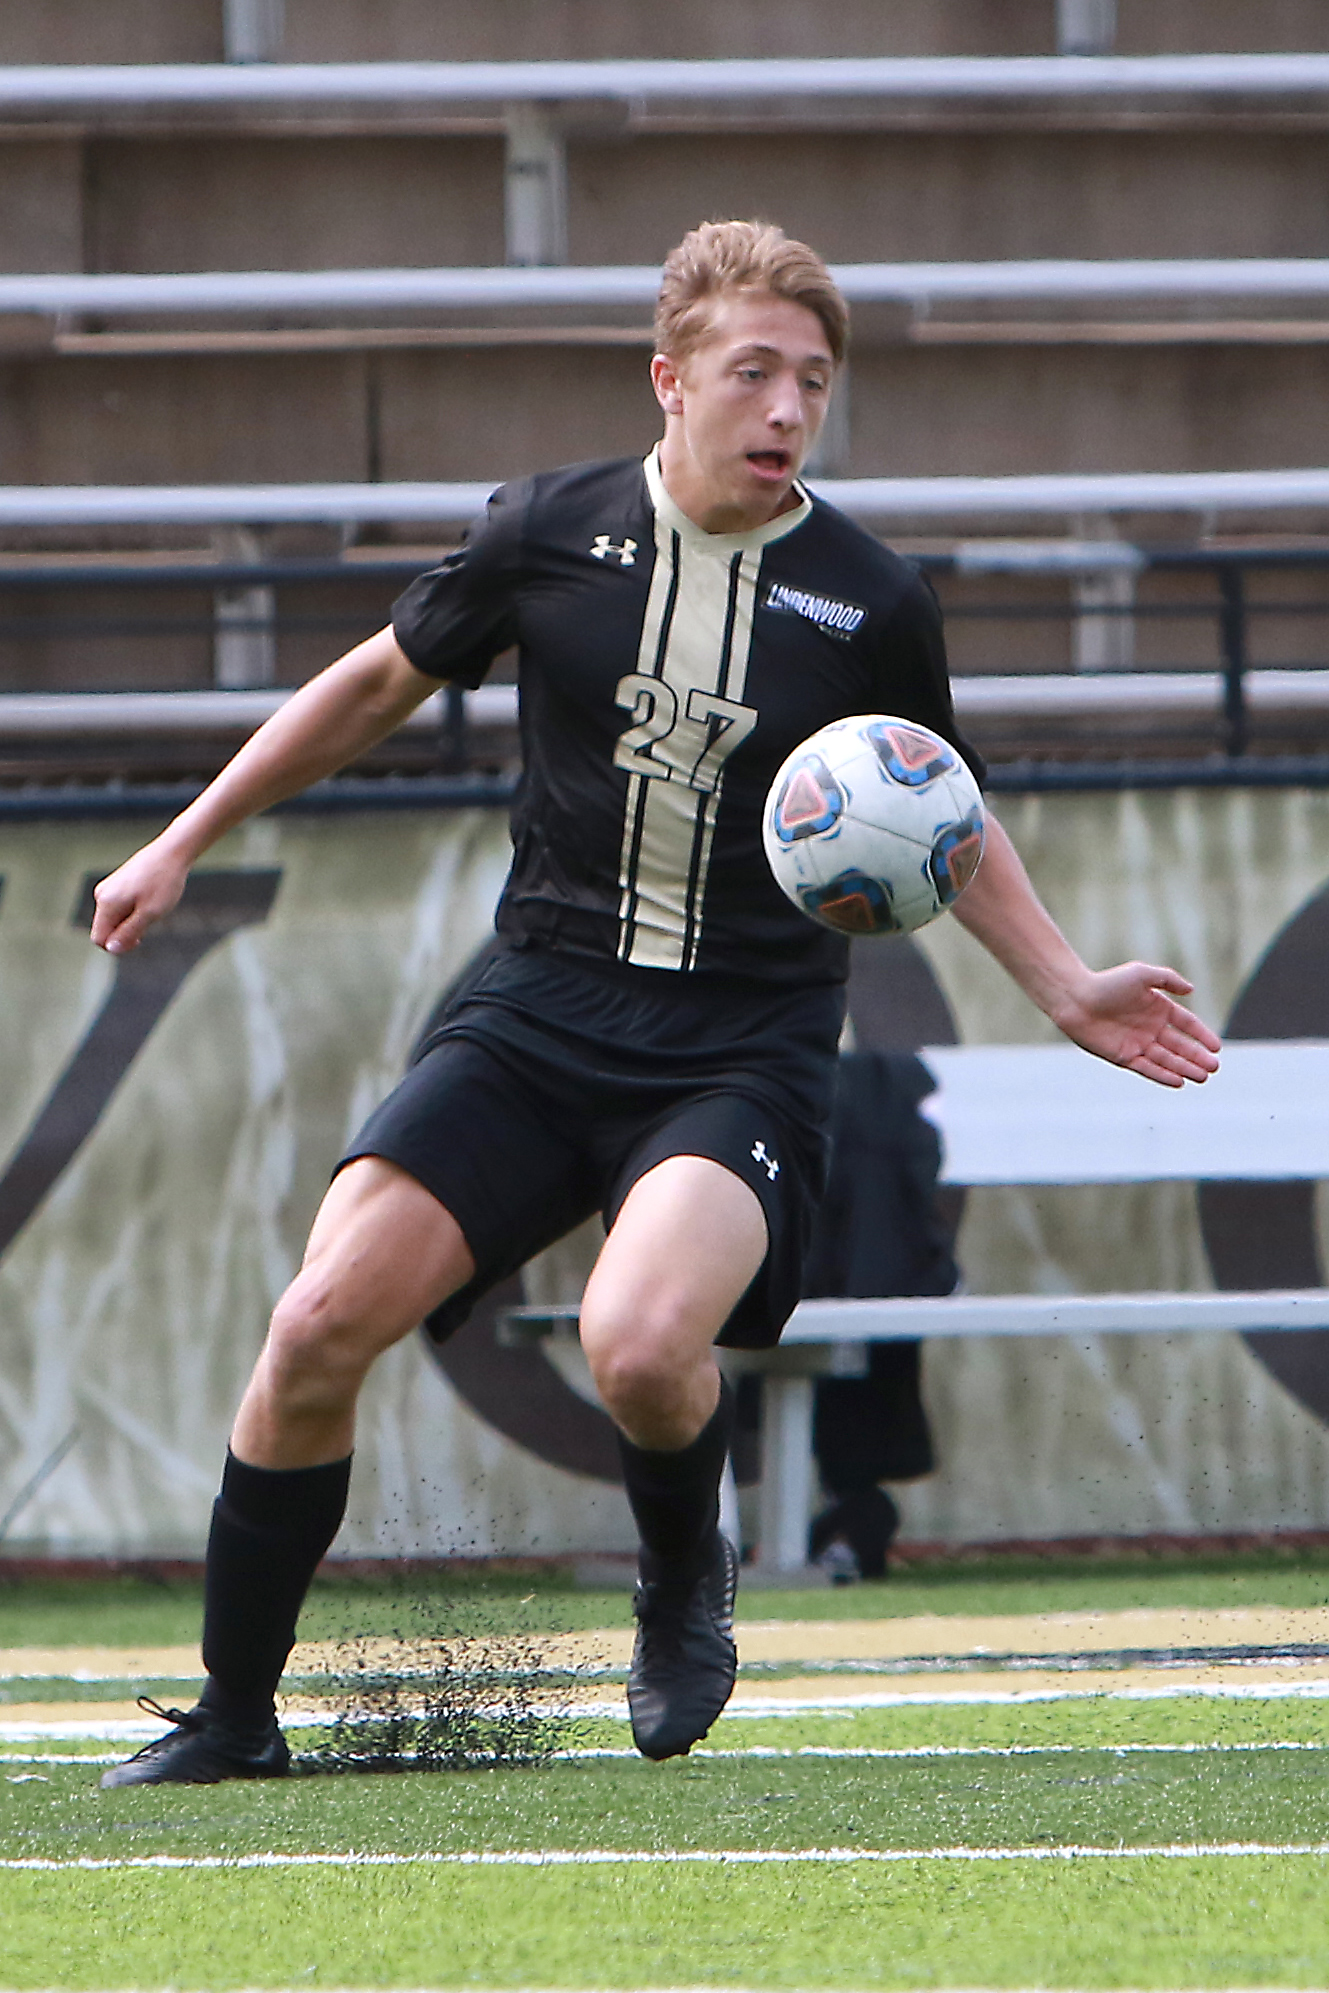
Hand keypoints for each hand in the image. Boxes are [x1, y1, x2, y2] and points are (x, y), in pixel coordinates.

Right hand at [90, 839, 189, 954]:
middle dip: (126, 933)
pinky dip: (133, 910)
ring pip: (114, 918)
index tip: (141, 939)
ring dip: (131, 921)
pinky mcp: (117, 882)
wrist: (172, 852)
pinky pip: (120, 907)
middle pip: (106, 929)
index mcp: (106, 903)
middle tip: (150, 921)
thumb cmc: (164, 882)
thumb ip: (129, 933)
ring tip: (152, 908)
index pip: (99, 938)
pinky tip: (150, 900)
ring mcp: (108, 887)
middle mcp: (102, 894)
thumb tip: (111, 949)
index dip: (118, 946)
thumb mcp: (150, 913)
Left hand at [1052, 962, 1221, 1088]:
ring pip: (1167, 1060)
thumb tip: (1192, 990)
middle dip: (1197, 1057)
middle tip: (1214, 1067)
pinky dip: (1163, 1076)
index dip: (1202, 1035)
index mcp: (1158, 1008)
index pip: (1187, 1024)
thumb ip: (1168, 980)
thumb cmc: (1108, 983)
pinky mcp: (1124, 1057)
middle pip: (1180, 1046)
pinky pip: (1147, 1068)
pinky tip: (1179, 1081)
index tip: (1217, 1047)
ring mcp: (1138, 1043)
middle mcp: (1150, 1028)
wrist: (1076, 999)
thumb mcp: (1141, 974)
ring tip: (1203, 1077)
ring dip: (1185, 1068)